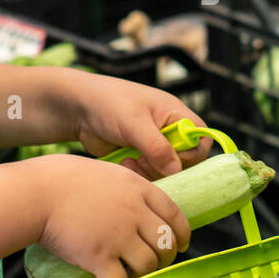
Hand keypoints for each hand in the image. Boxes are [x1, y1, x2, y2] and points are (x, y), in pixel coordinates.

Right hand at [33, 154, 191, 277]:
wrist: (38, 193)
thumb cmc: (62, 179)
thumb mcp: (106, 172)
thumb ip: (126, 189)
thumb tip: (135, 205)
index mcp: (138, 189)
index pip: (174, 215)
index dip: (182, 234)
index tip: (182, 244)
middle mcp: (134, 212)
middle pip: (166, 244)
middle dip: (164, 258)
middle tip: (153, 263)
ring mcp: (119, 236)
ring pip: (148, 265)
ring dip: (141, 274)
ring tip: (128, 274)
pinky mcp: (100, 257)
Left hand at [67, 73, 213, 179]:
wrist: (76, 109)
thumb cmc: (107, 103)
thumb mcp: (133, 123)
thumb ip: (156, 146)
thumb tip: (175, 170)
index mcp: (174, 113)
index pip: (201, 137)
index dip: (193, 153)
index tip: (173, 159)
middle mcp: (168, 129)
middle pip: (185, 159)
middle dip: (166, 166)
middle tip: (146, 162)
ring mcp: (153, 145)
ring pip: (166, 171)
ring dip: (150, 172)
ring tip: (130, 163)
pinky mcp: (139, 157)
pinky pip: (149, 174)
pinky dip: (139, 174)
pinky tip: (123, 164)